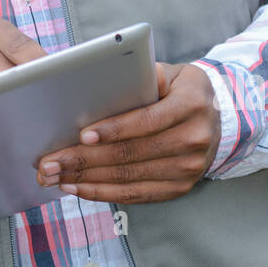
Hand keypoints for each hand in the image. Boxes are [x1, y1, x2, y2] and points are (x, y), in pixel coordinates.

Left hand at [35, 61, 220, 203]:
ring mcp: (188, 169)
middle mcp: (193, 140)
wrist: (217, 119)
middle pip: (131, 154)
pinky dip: (104, 192)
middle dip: (85, 160)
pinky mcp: (179, 188)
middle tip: (50, 163)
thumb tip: (129, 74)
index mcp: (190, 105)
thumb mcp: (172, 73)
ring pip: (129, 177)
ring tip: (56, 177)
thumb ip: (150, 75)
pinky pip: (136, 194)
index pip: (147, 121)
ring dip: (88, 179)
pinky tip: (78, 188)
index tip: (82, 136)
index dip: (113, 130)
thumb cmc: (181, 91)